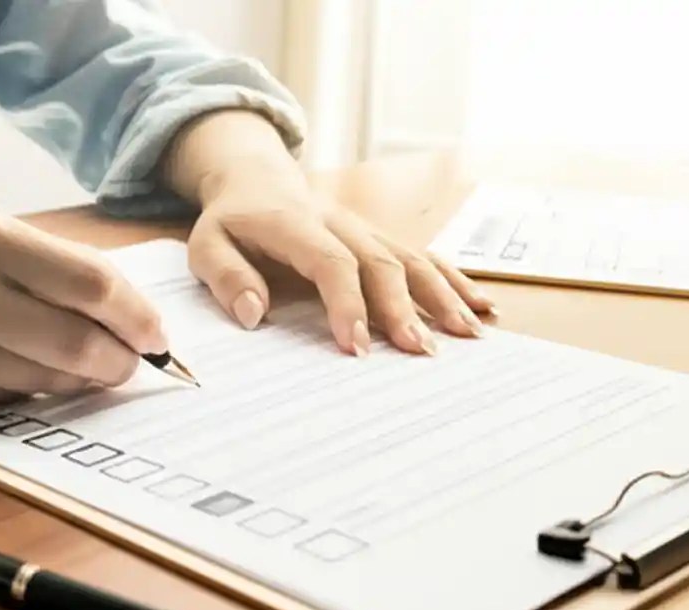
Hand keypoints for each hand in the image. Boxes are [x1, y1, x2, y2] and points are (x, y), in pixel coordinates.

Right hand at [0, 207, 166, 405]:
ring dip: (85, 381)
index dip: (136, 315)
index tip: (156, 334)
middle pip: (76, 340)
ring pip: (47, 378)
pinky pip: (9, 399)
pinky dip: (39, 392)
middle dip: (120, 359)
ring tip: (96, 370)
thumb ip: (49, 265)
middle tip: (132, 362)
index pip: (90, 282)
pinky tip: (44, 377)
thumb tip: (126, 311)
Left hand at [187, 162, 495, 355]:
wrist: (256, 178)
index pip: (331, 262)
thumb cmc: (231, 221)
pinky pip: (423, 256)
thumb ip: (226, 276)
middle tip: (421, 352)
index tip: (357, 347)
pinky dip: (455, 280)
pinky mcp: (380, 236)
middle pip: (382, 261)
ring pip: (412, 256)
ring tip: (469, 334)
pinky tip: (482, 306)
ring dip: (443, 295)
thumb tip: (252, 313)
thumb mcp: (206, 244)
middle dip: (405, 308)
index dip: (347, 303)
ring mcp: (366, 227)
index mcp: (296, 224)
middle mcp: (340, 222)